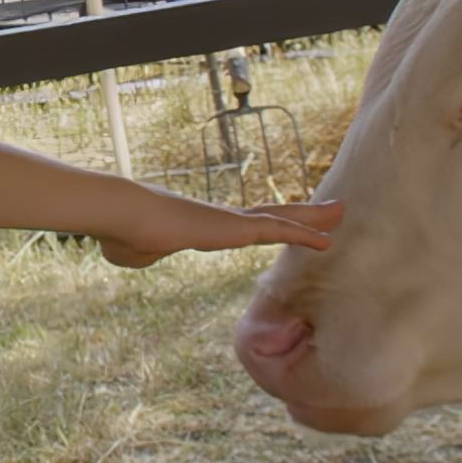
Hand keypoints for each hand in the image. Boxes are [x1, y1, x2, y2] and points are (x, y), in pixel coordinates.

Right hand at [97, 193, 340, 269]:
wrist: (122, 217)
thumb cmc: (121, 234)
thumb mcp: (135, 252)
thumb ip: (144, 253)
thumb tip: (133, 251)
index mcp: (201, 227)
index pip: (241, 224)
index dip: (266, 223)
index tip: (283, 222)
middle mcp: (221, 219)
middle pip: (269, 215)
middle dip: (300, 214)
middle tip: (328, 209)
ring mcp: (228, 222)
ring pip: (279, 219)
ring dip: (311, 218)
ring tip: (340, 212)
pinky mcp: (232, 228)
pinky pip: (275, 232)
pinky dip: (302, 236)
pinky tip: (327, 241)